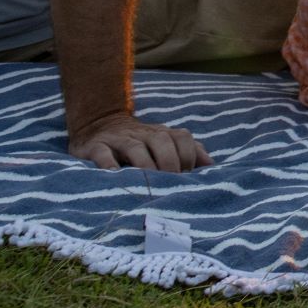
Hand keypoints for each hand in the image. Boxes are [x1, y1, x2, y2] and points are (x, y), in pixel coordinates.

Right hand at [68, 111, 211, 171]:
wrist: (98, 124)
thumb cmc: (139, 143)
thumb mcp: (164, 143)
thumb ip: (188, 151)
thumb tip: (211, 165)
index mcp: (162, 134)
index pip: (182, 137)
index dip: (188, 155)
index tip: (188, 176)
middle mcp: (143, 134)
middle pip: (161, 141)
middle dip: (169, 162)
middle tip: (171, 182)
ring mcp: (119, 139)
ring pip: (135, 147)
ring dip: (144, 165)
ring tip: (149, 182)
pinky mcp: (96, 147)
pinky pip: (103, 153)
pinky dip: (108, 164)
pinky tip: (114, 176)